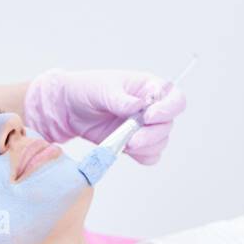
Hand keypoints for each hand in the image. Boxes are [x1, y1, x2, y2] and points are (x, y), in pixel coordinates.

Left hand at [23, 68, 186, 164]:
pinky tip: (125, 150)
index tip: (149, 116)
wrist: (68, 108)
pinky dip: (141, 156)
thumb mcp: (102, 88)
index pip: (174, 98)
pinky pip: (149, 155)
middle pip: (168, 125)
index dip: (168, 109)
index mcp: (148, 87)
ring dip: (147, 147)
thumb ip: (120, 98)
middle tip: (133, 139)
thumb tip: (138, 106)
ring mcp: (144, 127)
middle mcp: (151, 107)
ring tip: (125, 144)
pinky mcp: (135, 143)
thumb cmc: (86, 89)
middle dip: (152, 134)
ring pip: (161, 142)